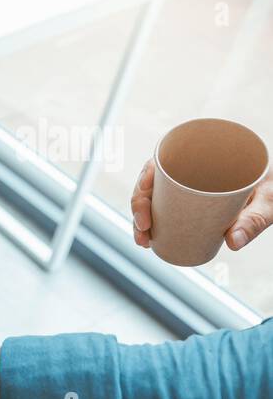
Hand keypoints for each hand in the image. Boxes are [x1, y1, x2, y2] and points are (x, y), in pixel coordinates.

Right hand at [132, 158, 272, 250]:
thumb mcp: (268, 200)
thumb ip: (253, 220)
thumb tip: (233, 243)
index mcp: (202, 154)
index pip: (159, 163)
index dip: (142, 186)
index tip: (144, 210)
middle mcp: (191, 166)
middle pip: (151, 183)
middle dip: (138, 210)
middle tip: (143, 234)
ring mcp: (191, 182)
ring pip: (155, 196)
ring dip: (142, 218)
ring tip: (144, 241)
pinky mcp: (195, 196)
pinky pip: (167, 204)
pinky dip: (154, 220)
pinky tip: (150, 236)